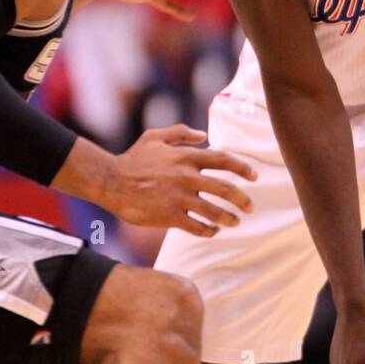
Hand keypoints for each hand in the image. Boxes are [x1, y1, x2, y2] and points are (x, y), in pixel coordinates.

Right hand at [103, 125, 256, 234]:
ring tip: (236, 222)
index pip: (224, 161)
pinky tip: (212, 231)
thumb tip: (204, 135)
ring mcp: (179, 198)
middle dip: (242, 200)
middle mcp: (187, 177)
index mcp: (186, 157)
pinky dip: (208, 230)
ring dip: (229, 218)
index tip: (254, 177)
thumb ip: (181, 132)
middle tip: (250, 207)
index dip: (243, 168)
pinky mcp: (169, 216)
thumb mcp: (155, 137)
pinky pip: (196, 227)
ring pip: (214, 211)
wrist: (110, 181)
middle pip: (226, 189)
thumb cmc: (132, 158)